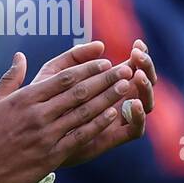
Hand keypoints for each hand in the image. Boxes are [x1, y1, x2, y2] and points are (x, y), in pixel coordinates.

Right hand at [0, 44, 138, 182]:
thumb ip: (10, 79)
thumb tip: (20, 57)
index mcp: (24, 98)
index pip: (63, 78)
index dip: (87, 68)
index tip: (104, 61)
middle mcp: (38, 114)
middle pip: (79, 92)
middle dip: (104, 79)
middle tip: (124, 70)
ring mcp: (45, 135)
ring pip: (84, 112)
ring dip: (107, 99)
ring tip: (125, 88)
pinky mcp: (50, 156)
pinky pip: (80, 137)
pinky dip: (98, 124)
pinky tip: (113, 116)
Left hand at [57, 39, 155, 166]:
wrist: (37, 137)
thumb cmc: (45, 101)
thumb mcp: (56, 75)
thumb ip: (75, 57)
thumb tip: (100, 45)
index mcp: (110, 83)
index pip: (135, 66)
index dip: (141, 55)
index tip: (138, 44)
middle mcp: (120, 100)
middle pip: (145, 82)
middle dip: (146, 67)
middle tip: (138, 56)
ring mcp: (119, 119)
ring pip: (146, 103)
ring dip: (145, 89)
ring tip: (137, 76)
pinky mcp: (114, 138)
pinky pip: (135, 129)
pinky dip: (138, 116)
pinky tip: (134, 103)